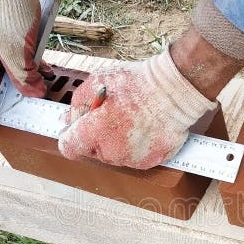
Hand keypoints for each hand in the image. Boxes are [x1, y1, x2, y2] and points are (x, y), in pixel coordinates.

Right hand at [0, 0, 48, 133]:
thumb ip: (24, 77)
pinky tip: (46, 75)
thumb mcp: (18, 50)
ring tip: (33, 96)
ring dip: (20, 82)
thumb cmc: (11, 11)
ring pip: (4, 71)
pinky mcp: (8, 37)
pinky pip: (16, 59)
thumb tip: (34, 94)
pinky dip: (29, 68)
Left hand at [58, 47, 217, 169]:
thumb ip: (78, 103)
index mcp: (94, 131)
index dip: (71, 136)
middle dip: (97, 136)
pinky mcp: (150, 162)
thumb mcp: (98, 81)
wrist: (174, 90)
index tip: (77, 130)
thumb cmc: (137, 83)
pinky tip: (144, 128)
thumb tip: (69, 119)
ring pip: (115, 155)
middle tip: (113, 115)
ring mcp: (132, 159)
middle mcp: (111, 150)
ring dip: (118, 142)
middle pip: (93, 151)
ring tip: (132, 120)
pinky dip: (137, 146)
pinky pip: (135, 158)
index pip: (69, 148)